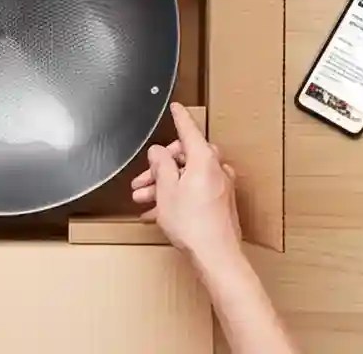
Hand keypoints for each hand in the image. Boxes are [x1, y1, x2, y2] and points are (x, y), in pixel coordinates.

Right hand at [131, 102, 241, 264]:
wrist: (216, 255)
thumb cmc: (193, 224)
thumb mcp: (166, 190)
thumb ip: (161, 165)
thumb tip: (159, 152)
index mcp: (204, 159)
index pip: (188, 130)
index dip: (179, 118)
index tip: (176, 107)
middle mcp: (216, 168)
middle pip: (184, 157)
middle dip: (159, 168)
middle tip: (141, 181)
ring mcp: (221, 186)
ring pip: (187, 177)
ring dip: (164, 186)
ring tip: (144, 201)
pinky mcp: (221, 202)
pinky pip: (194, 192)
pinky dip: (177, 197)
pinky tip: (159, 213)